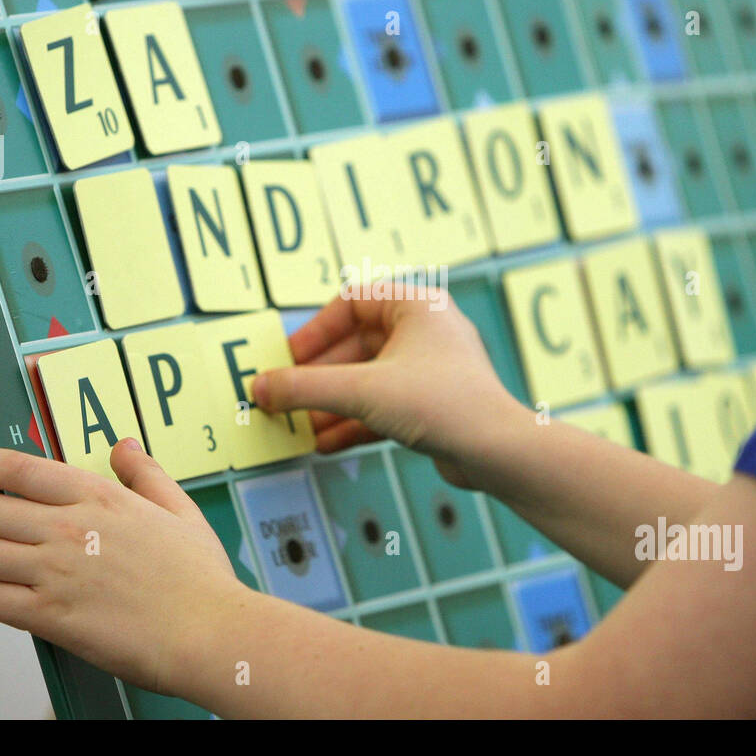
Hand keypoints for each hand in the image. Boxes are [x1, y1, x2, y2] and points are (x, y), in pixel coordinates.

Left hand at [0, 439, 244, 697]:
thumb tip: (125, 448)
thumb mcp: (180, 510)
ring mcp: (56, 573)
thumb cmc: (199, 579)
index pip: (13, 468)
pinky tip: (20, 600)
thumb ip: (146, 474)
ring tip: (11, 568)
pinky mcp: (50, 617)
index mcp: (98, 495)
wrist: (209, 632)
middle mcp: (69, 528)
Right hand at [252, 285, 525, 486]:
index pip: (350, 304)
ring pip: (366, 380)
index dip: (314, 332)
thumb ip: (305, 388)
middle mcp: (424, 331)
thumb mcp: (361, 390)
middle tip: (285, 398)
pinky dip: (353, 421)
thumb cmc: (443, 403)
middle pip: (354, 346)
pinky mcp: (432, 405)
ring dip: (331, 403)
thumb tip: (259, 388)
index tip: (288, 360)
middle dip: (318, 378)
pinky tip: (325, 443)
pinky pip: (381, 406)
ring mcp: (429, 370)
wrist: (497, 451)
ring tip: (299, 426)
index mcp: (415, 305)